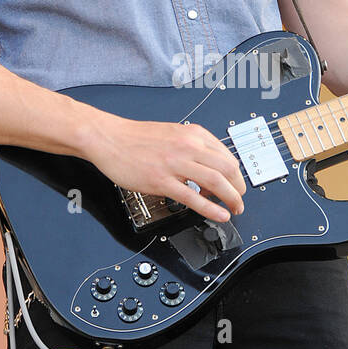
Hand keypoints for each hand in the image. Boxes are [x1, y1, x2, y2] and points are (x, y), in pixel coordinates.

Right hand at [85, 113, 245, 222]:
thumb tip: (209, 165)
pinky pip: (193, 198)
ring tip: (234, 209)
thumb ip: (192, 147)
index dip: (237, 174)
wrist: (108, 138)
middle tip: (240, 199)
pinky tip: (219, 215)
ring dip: (231, 199)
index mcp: (193, 134)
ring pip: (216, 182)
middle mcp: (188, 146)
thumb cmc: (135, 138)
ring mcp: (175, 164)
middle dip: (239, 188)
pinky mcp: (161, 181)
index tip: (237, 184)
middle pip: (228, 169)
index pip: (227, 155)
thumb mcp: (172, 133)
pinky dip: (211, 209)